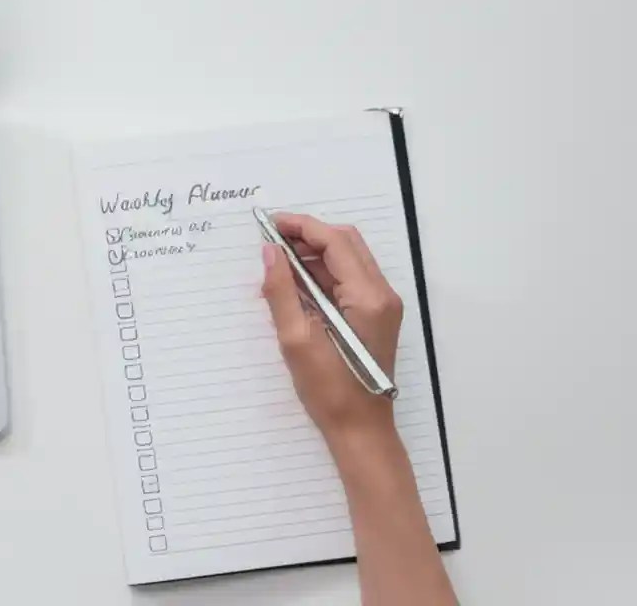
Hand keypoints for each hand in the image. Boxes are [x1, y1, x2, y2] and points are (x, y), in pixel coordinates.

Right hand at [260, 214, 403, 441]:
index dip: (302, 227)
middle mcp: (383, 294)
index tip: (271, 225)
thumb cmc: (329, 390)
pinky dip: (324, 273)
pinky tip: (297, 283)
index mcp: (368, 298)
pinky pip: (350, 280)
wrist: (360, 427)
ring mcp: (382, 305)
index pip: (336, 242)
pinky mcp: (376, 315)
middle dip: (309, 234)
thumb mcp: (296, 339)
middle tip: (273, 239)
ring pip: (349, 259)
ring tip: (279, 262)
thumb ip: (281, 292)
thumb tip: (269, 253)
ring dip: (316, 253)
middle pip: (347, 243)